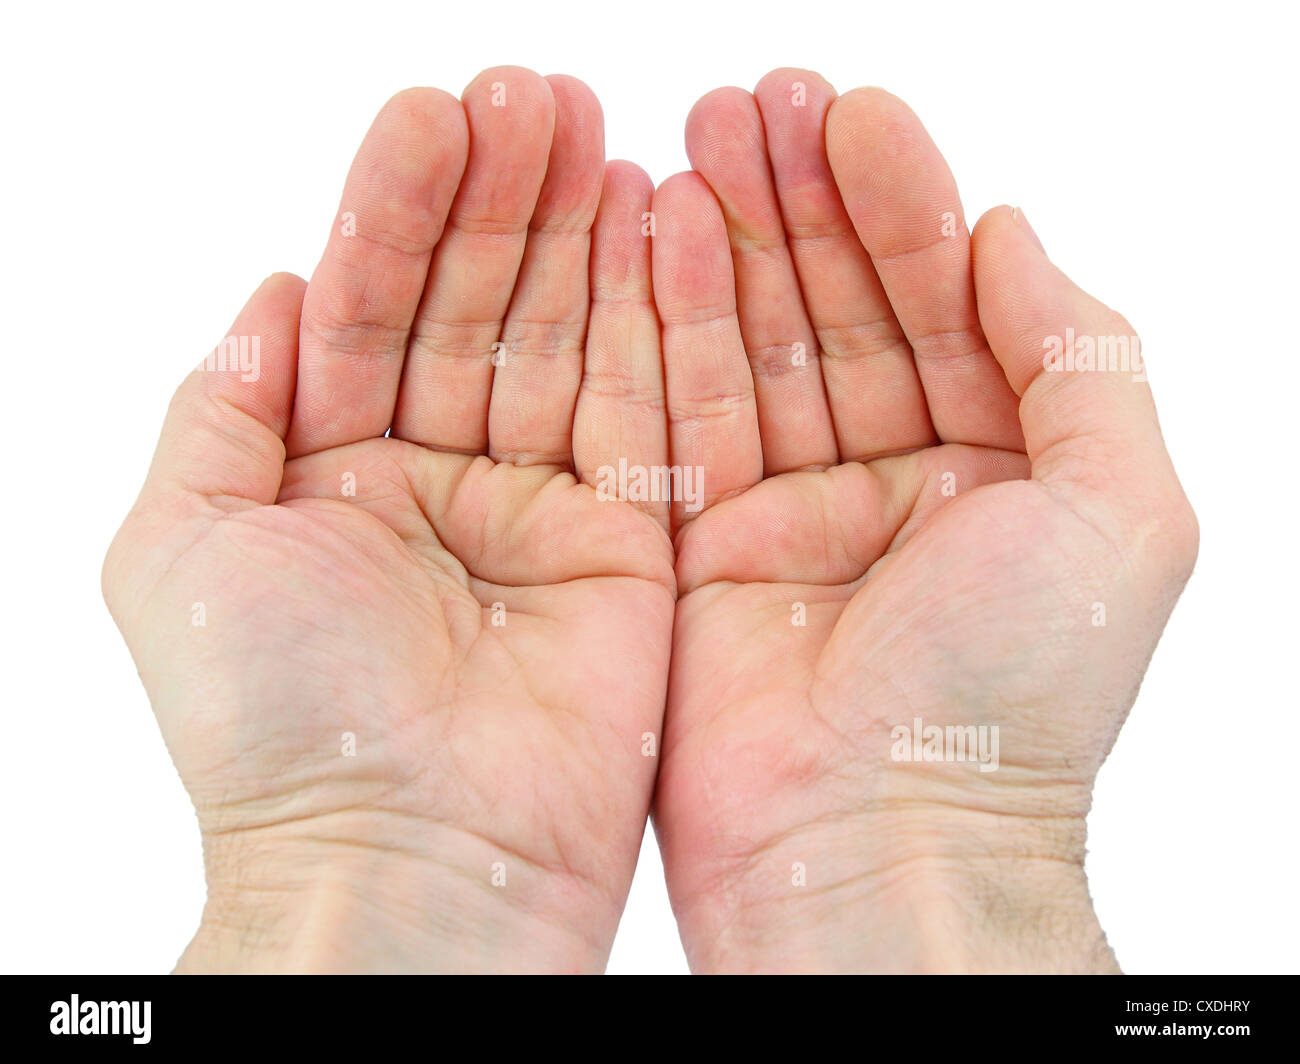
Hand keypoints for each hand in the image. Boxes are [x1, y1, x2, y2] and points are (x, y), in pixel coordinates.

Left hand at [103, 69, 673, 972]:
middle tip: (535, 93)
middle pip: (474, 308)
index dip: (398, 210)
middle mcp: (437, 483)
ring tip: (595, 124)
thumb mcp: (182, 546)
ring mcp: (539, 509)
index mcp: (331, 476)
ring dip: (576, 233)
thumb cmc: (280, 725)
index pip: (372, 309)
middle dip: (500, 199)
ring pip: (560, 339)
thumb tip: (273, 296)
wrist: (414, 858)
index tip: (434, 116)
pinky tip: (656, 223)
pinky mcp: (630, 544)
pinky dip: (652, 318)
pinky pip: (645, 407)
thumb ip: (222, 413)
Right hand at [651, 70, 1197, 972]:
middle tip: (754, 102)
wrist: (871, 845)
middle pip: (841, 308)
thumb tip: (1015, 237)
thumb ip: (1081, 359)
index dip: (902, 203)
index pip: (943, 302)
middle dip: (801, 201)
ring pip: (756, 346)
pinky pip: (682, 411)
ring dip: (729, 241)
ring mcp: (792, 512)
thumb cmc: (1007, 703)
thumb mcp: (1119, 514)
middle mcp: (894, 484)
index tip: (854, 116)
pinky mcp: (701, 545)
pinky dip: (668, 323)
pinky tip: (659, 236)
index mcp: (1000, 471)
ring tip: (695, 140)